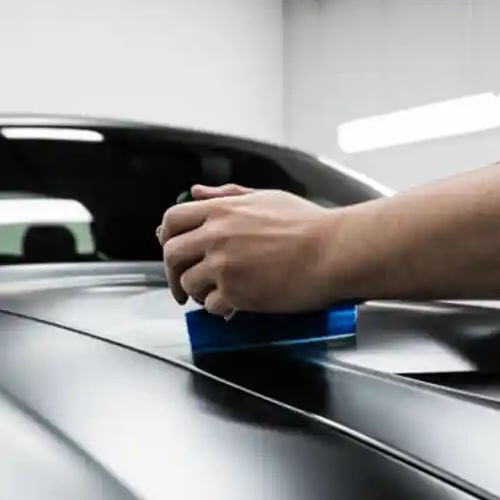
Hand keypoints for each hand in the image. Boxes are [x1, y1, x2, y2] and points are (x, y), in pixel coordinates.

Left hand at [157, 184, 340, 315]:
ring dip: (197, 291)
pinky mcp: (236, 293)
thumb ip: (227, 195)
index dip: (167, 236)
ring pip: (188, 283)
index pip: (173, 219)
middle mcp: (216, 236)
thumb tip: (195, 192)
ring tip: (216, 293)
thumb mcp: (266, 198)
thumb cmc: (309, 225)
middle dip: (173, 271)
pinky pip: (211, 305)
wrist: (333, 251)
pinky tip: (234, 305)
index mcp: (222, 210)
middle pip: (171, 254)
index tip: (173, 248)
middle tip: (182, 284)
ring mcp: (224, 265)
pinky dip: (219, 308)